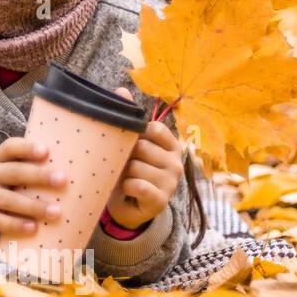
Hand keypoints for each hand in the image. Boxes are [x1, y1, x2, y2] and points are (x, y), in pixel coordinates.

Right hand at [0, 137, 66, 249]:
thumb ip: (21, 173)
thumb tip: (67, 179)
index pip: (9, 148)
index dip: (27, 147)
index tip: (46, 150)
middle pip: (12, 172)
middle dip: (38, 175)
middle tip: (62, 180)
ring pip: (7, 199)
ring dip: (33, 206)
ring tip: (55, 212)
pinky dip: (15, 224)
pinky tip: (32, 228)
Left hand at [105, 88, 183, 229]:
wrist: (127, 206)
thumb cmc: (128, 170)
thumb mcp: (128, 145)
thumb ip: (128, 118)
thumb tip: (121, 90)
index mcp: (171, 144)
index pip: (153, 128)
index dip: (135, 134)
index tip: (130, 143)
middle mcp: (176, 162)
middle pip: (141, 148)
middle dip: (126, 156)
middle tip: (125, 165)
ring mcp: (171, 182)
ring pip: (136, 167)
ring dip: (124, 173)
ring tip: (126, 179)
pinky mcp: (162, 200)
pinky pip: (138, 185)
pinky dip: (127, 186)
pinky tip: (129, 189)